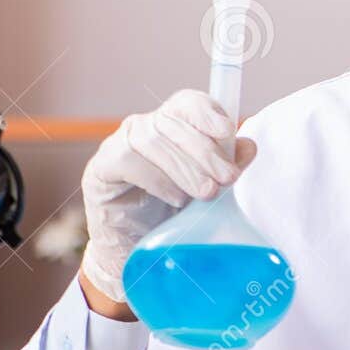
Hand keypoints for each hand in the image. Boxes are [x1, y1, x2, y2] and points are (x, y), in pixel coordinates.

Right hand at [80, 90, 255, 304]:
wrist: (134, 247)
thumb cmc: (170, 211)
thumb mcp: (206, 187)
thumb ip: (226, 165)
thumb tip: (248, 147)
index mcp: (171, 126)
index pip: (187, 103)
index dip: (208, 112)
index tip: (228, 131)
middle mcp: (144, 128)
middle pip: (174, 123)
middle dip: (206, 151)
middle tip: (227, 178)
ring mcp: (119, 144)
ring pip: (153, 140)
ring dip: (185, 168)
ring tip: (206, 193)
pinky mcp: (101, 167)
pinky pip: (129, 161)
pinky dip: (157, 179)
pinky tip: (175, 198)